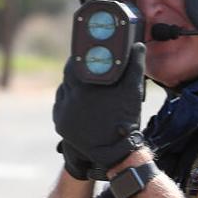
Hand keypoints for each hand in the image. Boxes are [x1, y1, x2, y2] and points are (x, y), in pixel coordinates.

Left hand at [52, 42, 145, 179]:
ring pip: (63, 92)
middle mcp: (70, 98)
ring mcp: (63, 113)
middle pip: (67, 78)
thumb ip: (135, 65)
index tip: (84, 56)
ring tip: (83, 89)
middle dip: (75, 73)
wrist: (116, 151)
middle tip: (85, 71)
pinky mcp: (60, 124)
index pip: (73, 64)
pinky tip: (78, 103)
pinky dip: (67, 103)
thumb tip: (137, 46)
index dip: (78, 58)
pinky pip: (60, 107)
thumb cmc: (126, 119)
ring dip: (71, 88)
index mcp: (84, 87)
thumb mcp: (133, 91)